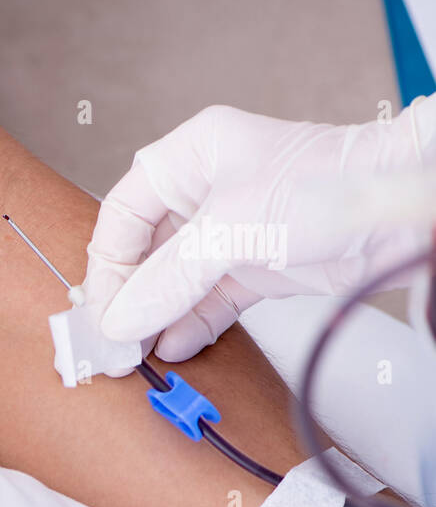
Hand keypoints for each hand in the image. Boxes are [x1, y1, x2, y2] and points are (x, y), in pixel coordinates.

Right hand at [82, 100, 434, 361]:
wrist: (407, 211)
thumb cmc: (333, 184)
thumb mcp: (232, 228)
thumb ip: (170, 277)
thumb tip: (121, 318)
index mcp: (192, 156)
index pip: (124, 211)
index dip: (109, 260)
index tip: (102, 305)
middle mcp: (207, 190)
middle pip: (145, 248)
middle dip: (129, 294)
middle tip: (114, 334)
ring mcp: (232, 231)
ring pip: (174, 279)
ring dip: (157, 314)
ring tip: (138, 349)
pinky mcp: (257, 266)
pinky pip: (208, 300)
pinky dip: (190, 324)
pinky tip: (174, 345)